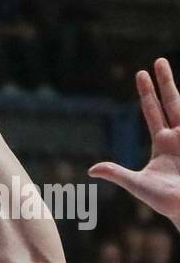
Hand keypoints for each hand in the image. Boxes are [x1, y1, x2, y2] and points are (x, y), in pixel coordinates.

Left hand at [89, 59, 179, 226]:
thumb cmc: (167, 202)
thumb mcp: (139, 185)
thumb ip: (117, 174)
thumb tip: (91, 170)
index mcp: (163, 142)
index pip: (153, 110)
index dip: (147, 92)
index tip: (141, 73)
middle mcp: (178, 137)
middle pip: (171, 102)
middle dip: (165, 81)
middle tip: (158, 60)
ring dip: (176, 87)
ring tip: (165, 64)